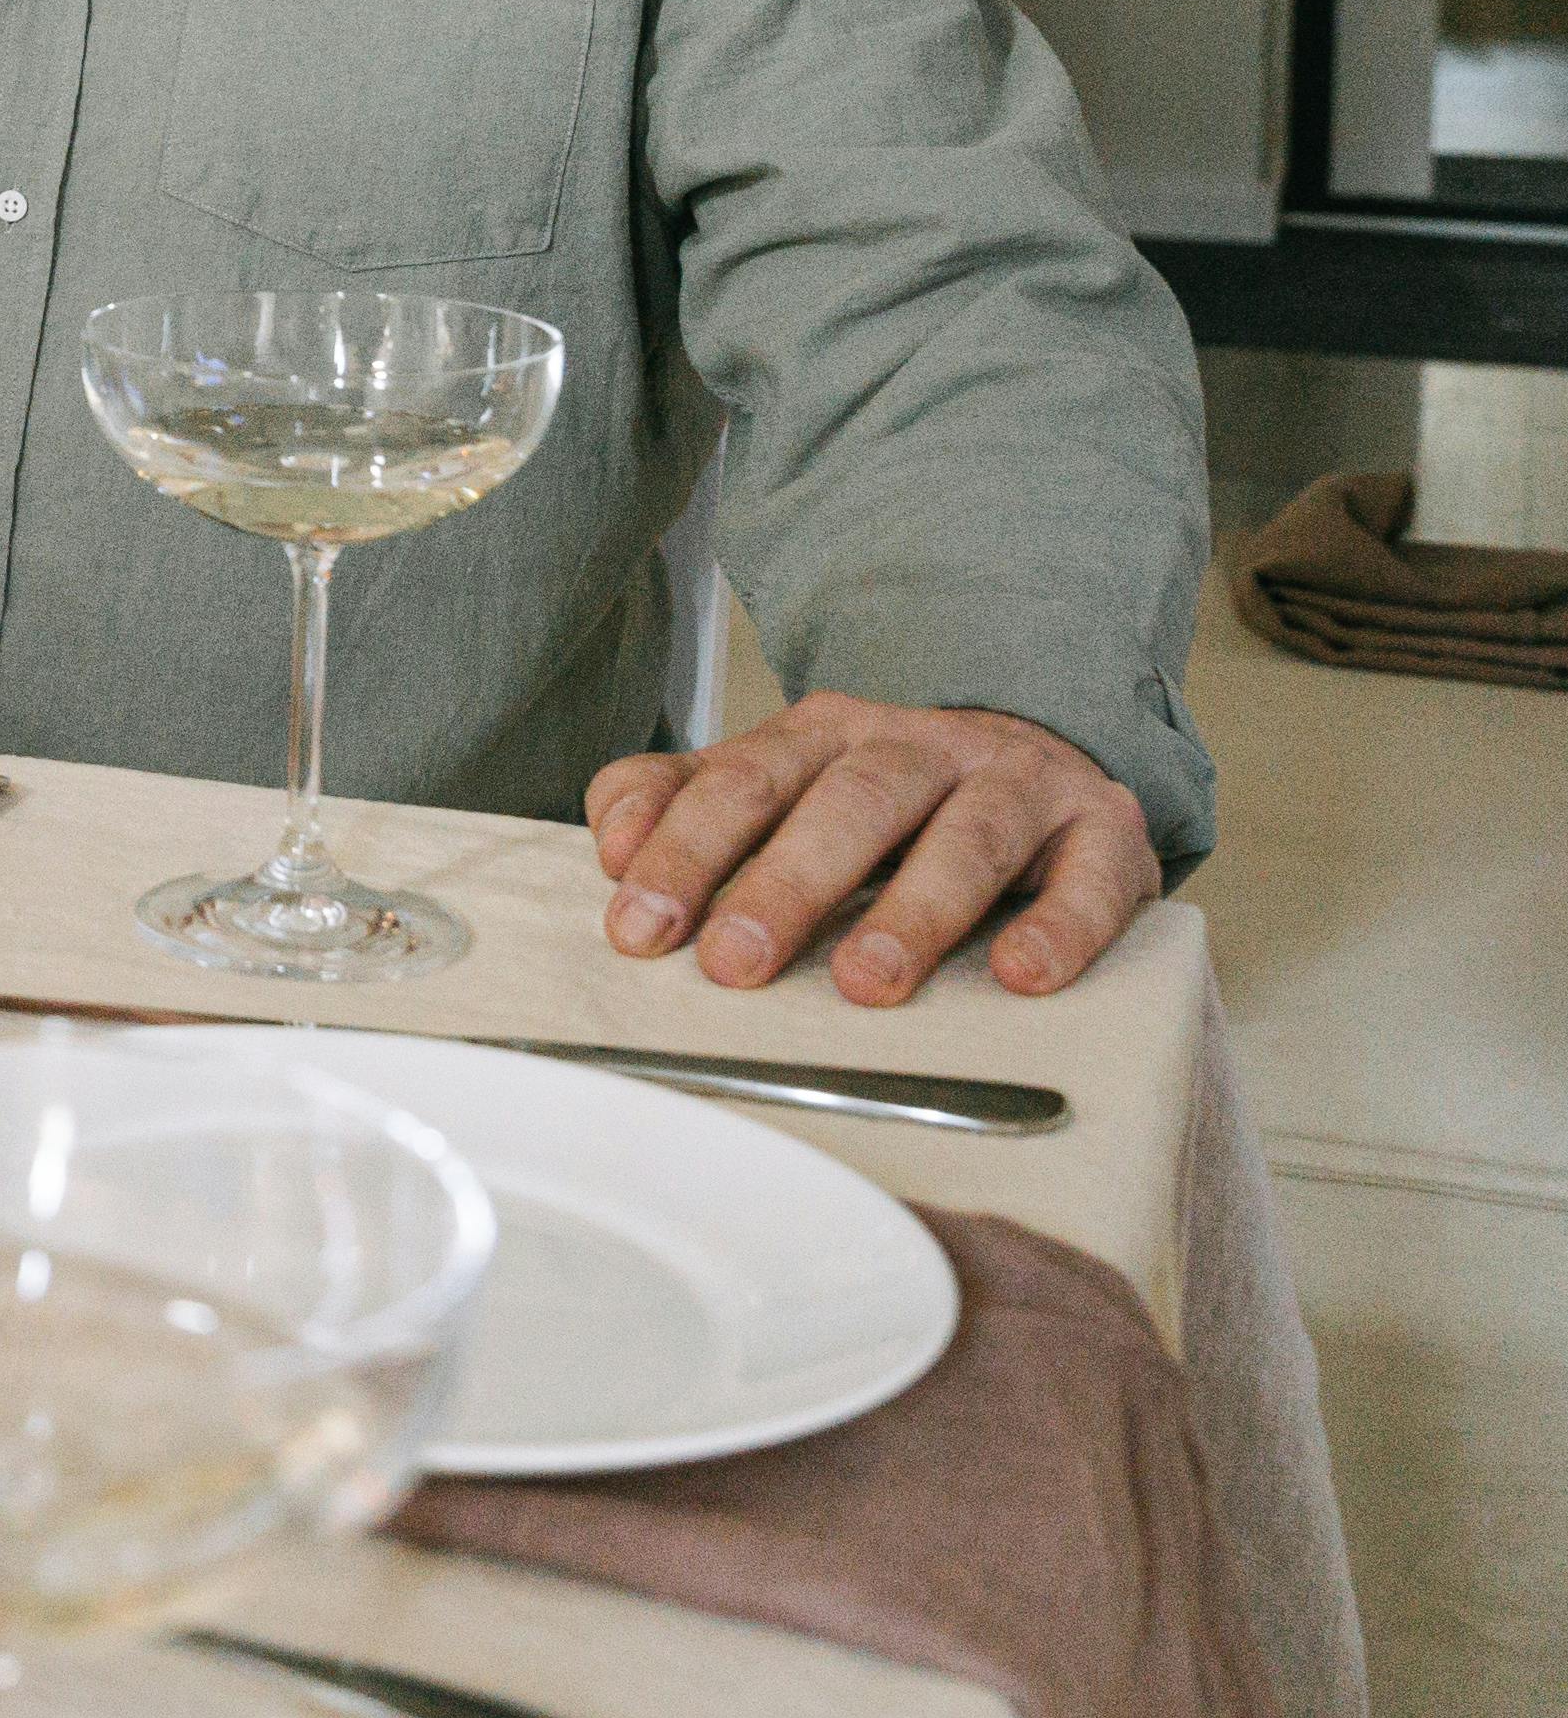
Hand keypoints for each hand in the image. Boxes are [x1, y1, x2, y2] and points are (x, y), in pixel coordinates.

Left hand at [586, 691, 1162, 1006]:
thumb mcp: (776, 783)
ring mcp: (1016, 782)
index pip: (741, 782)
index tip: (638, 929)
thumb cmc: (883, 799)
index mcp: (824, 735)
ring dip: (913, 912)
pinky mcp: (1105, 830)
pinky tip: (1020, 973)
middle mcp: (919, 745)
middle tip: (734, 964)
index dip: (685, 852)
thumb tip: (612, 844)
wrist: (1038, 757)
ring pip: (966, 836)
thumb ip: (679, 799)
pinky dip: (1058, 925)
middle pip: (846, 804)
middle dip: (784, 885)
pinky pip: (1090, 876)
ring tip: (867, 983)